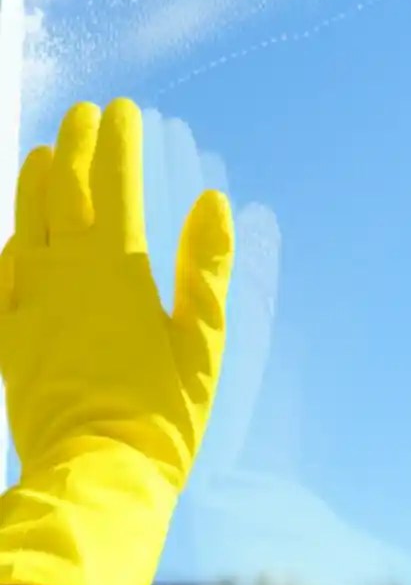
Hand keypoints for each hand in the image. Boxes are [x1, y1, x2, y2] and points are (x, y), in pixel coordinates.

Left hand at [0, 99, 233, 584]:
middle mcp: (64, 276)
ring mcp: (30, 305)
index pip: (116, 186)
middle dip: (77, 146)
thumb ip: (206, 266)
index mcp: (116, 272)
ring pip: (26, 224)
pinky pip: (1, 274)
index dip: (120, 144)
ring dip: (36, 182)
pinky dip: (9, 241)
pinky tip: (16, 232)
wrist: (98, 475)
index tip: (125, 109)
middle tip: (84, 112)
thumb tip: (214, 201)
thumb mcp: (205, 341)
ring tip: (46, 151)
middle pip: (66, 192)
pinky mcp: (8, 338)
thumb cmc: (165, 414)